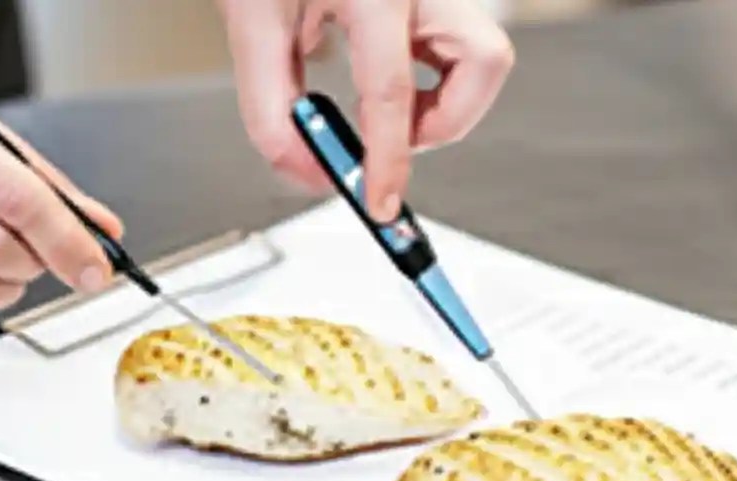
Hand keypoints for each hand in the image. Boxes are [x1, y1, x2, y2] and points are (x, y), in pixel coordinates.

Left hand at [217, 0, 514, 221]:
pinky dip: (433, 81)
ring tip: (388, 110)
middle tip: (391, 137)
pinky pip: (460, 48)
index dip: (388, 160)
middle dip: (445, 120)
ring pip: (485, 59)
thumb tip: (308, 172)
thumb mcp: (251, 23)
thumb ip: (271, 110)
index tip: (379, 202)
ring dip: (444, 104)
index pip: (392, 91)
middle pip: (485, 63)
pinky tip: (388, 78)